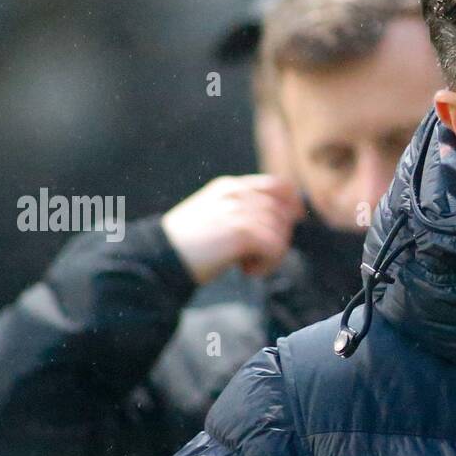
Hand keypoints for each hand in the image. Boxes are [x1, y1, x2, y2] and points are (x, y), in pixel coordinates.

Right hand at [161, 175, 304, 284]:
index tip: (297, 219)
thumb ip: (242, 212)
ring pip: (281, 232)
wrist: (159, 258)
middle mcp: (236, 193)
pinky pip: (275, 247)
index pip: (277, 184)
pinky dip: (266, 265)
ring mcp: (239, 210)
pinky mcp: (241, 231)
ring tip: (247, 266)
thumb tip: (281, 222)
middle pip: (283, 212)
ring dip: (271, 256)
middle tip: (258, 258)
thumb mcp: (215, 218)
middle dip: (280, 238)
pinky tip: (246, 271)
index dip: (292, 202)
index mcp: (229, 186)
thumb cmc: (187, 246)